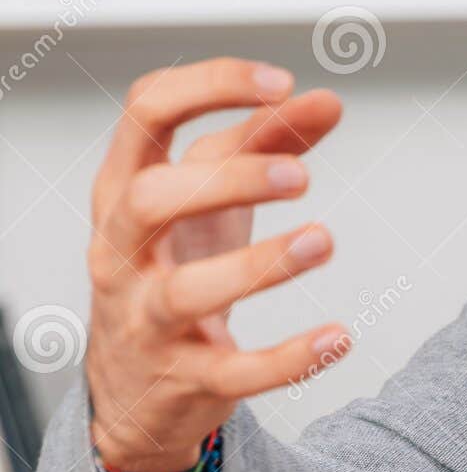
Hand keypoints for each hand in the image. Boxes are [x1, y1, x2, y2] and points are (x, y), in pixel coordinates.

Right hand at [85, 58, 349, 471]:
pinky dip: (288, 359)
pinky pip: (232, 372)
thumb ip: (265, 145)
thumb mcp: (210, 199)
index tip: (281, 83)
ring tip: (323, 239)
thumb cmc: (174, 266)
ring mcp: (146, 318)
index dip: (210, 85)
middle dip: (228, 180)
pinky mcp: (183, 378)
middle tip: (301, 177)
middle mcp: (122, 251)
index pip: (145, 111)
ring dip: (260, 265)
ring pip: (185, 292)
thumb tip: (326, 101)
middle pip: (150, 199)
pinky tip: (338, 338)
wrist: (138, 388)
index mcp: (125, 189)